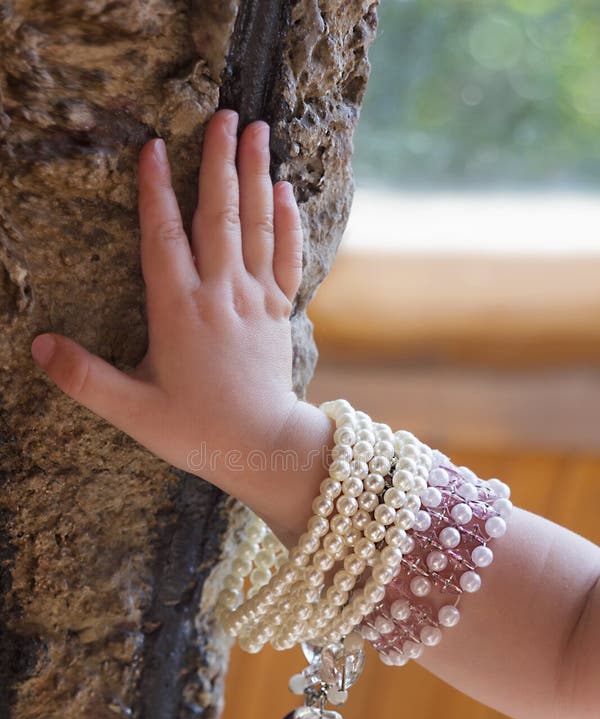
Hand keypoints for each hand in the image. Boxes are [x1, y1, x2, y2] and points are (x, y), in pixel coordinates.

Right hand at [31, 108, 333, 543]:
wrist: (264, 447)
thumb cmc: (197, 431)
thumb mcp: (133, 410)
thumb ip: (85, 378)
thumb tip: (38, 345)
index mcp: (180, 311)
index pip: (163, 237)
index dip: (156, 190)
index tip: (155, 146)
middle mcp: (221, 294)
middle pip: (219, 215)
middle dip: (219, 162)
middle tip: (224, 114)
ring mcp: (256, 300)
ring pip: (257, 225)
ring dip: (256, 175)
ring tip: (258, 130)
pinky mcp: (280, 312)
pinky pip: (287, 257)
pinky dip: (288, 221)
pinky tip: (287, 190)